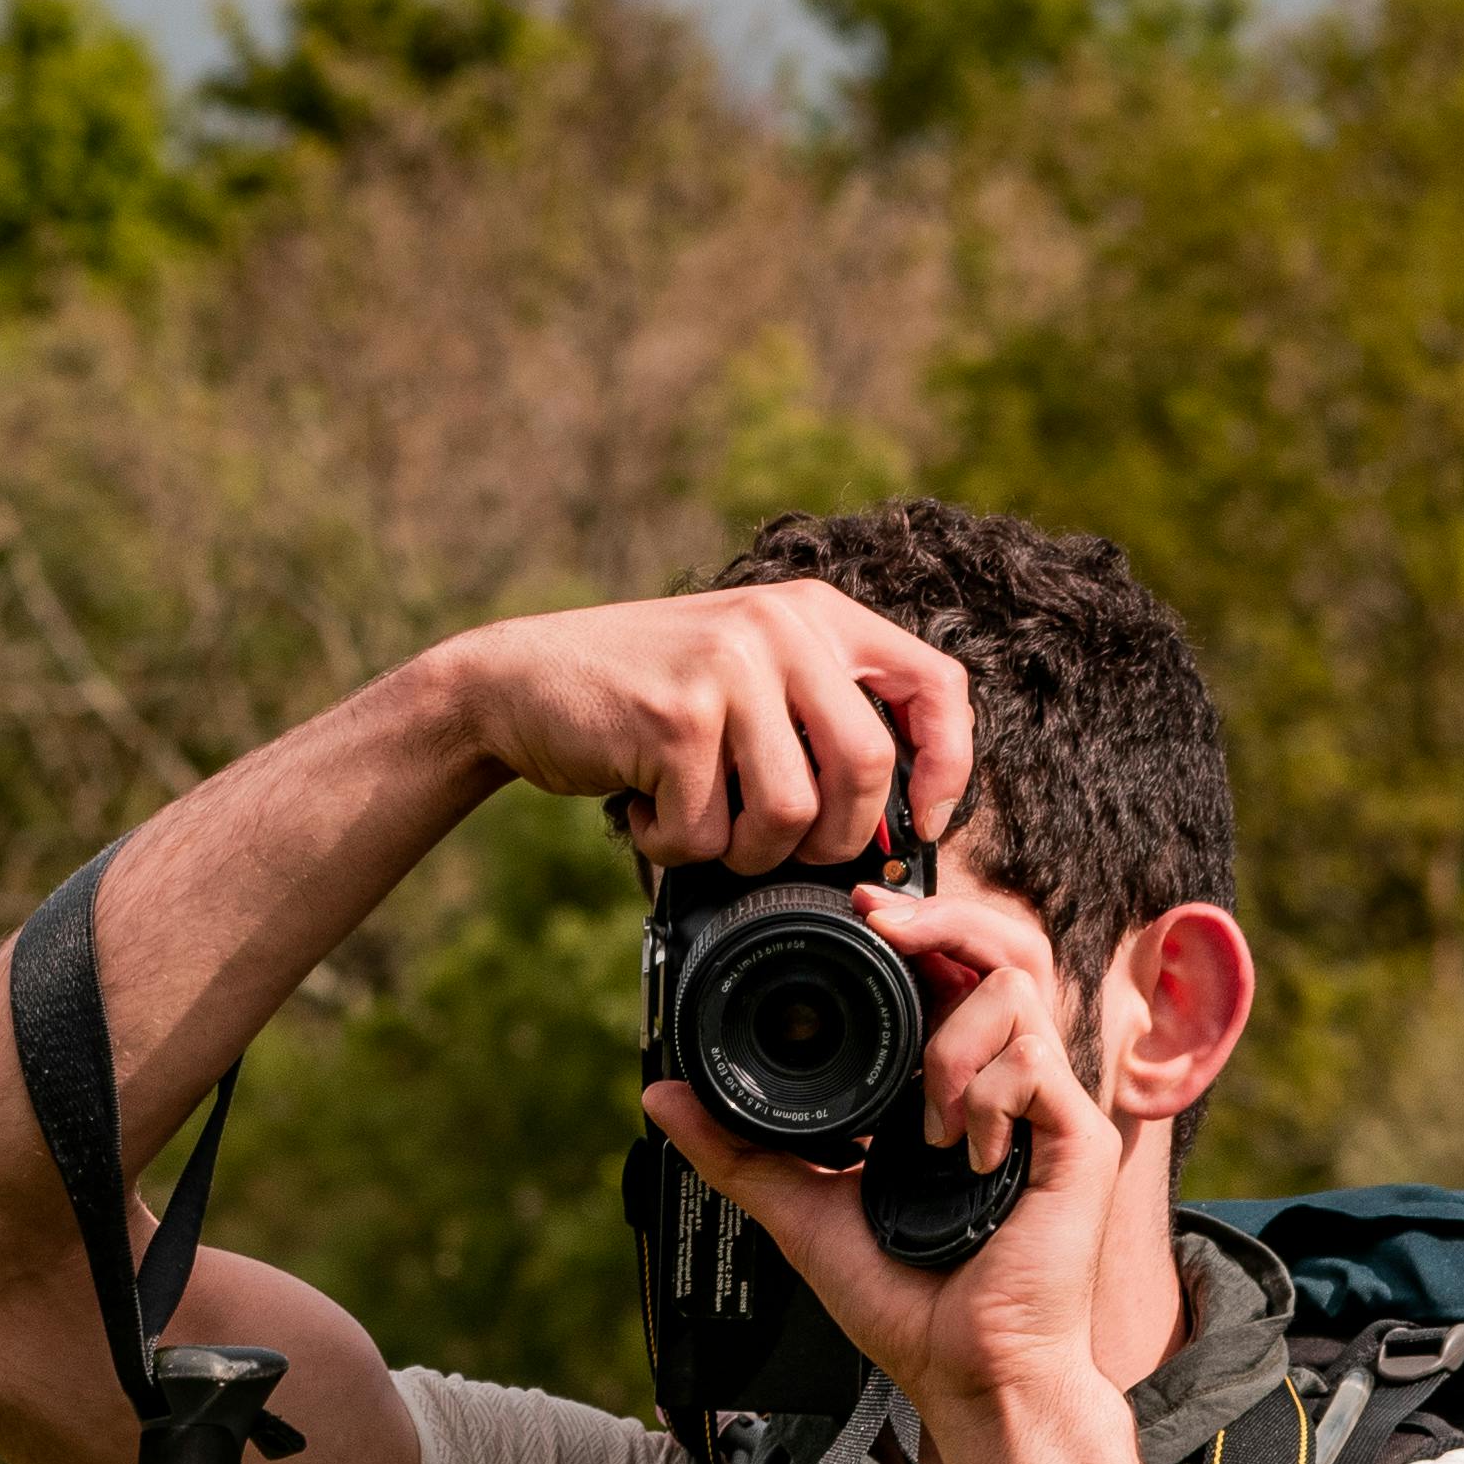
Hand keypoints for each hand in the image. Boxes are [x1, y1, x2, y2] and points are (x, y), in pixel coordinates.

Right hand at [431, 587, 974, 872]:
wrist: (515, 682)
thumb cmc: (642, 701)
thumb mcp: (746, 675)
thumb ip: (818, 718)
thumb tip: (901, 830)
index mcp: (815, 612)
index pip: (937, 685)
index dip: (948, 766)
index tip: (924, 823)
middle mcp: (781, 625)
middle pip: (869, 767)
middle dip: (833, 839)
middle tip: (777, 848)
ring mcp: (729, 666)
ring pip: (792, 811)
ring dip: (744, 850)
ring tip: (697, 824)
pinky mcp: (677, 716)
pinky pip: (710, 829)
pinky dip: (675, 846)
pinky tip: (642, 810)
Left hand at [650, 877, 1131, 1425]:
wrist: (968, 1372)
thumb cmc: (907, 1305)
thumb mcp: (803, 1212)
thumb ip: (738, 1150)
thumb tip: (663, 1095)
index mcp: (953, 1090)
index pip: (952, 975)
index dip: (918, 926)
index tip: (862, 914)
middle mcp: (1003, 1084)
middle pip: (1003, 948)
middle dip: (944, 918)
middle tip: (886, 923)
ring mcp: (1045, 1106)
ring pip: (1015, 989)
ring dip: (952, 1042)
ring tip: (929, 1126)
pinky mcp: (1076, 1135)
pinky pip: (1034, 1062)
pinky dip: (985, 1096)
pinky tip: (968, 1158)